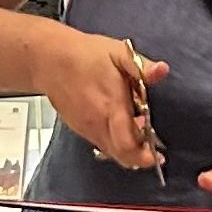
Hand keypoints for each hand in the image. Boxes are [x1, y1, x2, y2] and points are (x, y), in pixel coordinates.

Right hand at [45, 27, 169, 171]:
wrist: (49, 59)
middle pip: (121, 156)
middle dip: (140, 158)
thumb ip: (141, 66)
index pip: (127, 145)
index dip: (144, 157)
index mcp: (111, 107)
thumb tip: (161, 70)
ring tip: (140, 134)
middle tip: (153, 151)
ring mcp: (86, 128)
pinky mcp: (80, 128)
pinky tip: (122, 128)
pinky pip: (101, 145)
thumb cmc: (84, 55)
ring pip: (111, 152)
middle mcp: (97, 123)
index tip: (159, 157)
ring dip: (128, 150)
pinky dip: (115, 144)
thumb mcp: (118, 53)